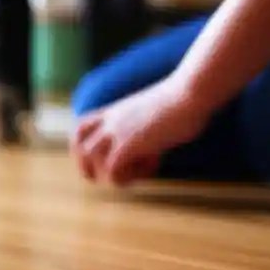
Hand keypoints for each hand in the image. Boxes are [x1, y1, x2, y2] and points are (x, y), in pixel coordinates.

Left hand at [71, 77, 210, 185]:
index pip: (82, 127)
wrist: (192, 91)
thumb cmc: (185, 99)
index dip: (84, 145)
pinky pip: (112, 171)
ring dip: (108, 173)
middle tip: (110, 176)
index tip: (100, 157)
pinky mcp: (129, 144)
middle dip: (87, 165)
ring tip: (135, 173)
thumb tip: (155, 142)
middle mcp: (111, 121)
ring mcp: (118, 131)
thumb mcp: (157, 111)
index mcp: (115, 111)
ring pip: (90, 158)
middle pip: (78, 144)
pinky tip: (153, 167)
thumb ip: (148, 125)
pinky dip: (128, 177)